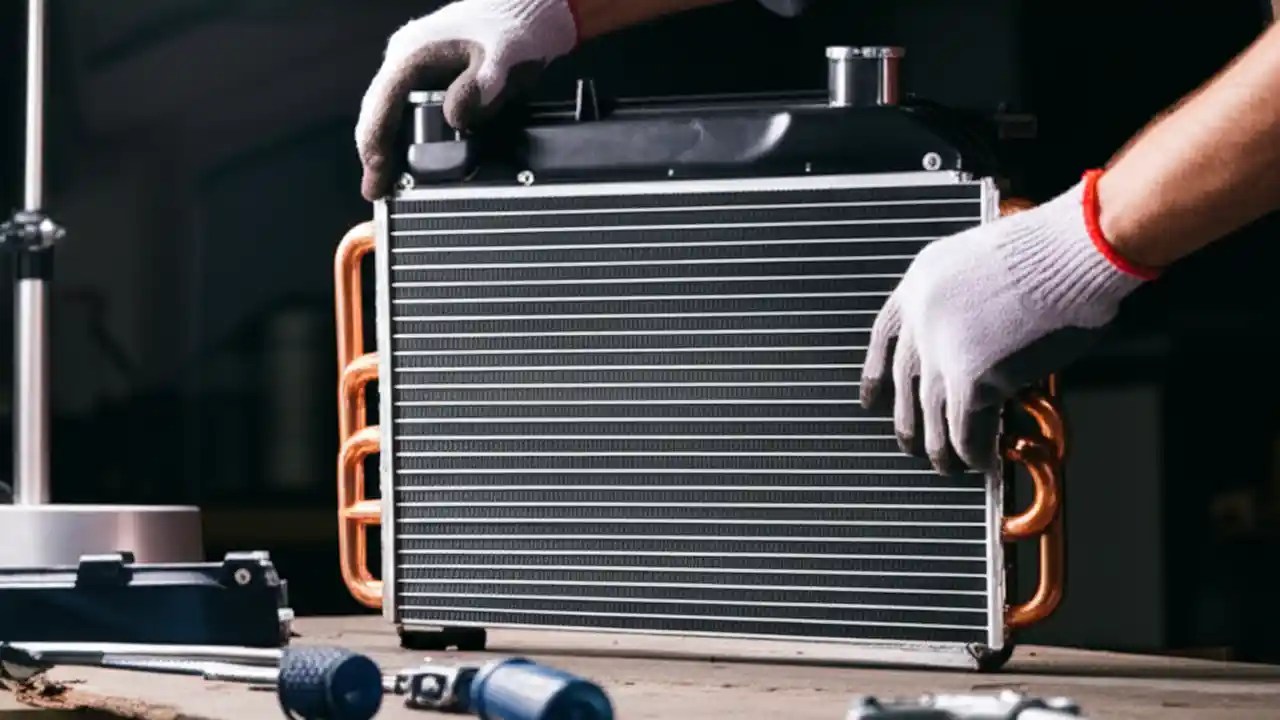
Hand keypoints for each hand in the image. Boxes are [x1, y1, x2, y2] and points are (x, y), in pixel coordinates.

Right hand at [355, 0, 578, 200]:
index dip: (376, 144)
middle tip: (376, 191)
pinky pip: (407, 107)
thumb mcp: (499, 61)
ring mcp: (416, 65)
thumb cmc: (513, 31)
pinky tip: (407, 156)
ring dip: (387, 144)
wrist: (528, 12)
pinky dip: (403, 132)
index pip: (382, 105)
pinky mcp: (431, 74)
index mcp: (414, 53)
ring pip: (390, 110)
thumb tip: (454, 118)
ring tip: (388, 181)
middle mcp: (407, 57)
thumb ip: (477, 88)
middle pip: (378, 110)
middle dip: (375, 151)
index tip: (376, 176)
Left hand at [859, 171, 1156, 473]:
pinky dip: (972, 452)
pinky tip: (981, 465)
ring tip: (947, 467)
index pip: (884, 336)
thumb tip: (976, 341)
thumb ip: (967, 299)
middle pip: (905, 380)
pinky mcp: (969, 376)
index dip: (877, 373)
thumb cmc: (1052, 251)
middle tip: (909, 443)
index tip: (872, 399)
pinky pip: (964, 428)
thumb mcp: (985, 262)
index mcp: (920, 280)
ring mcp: (941, 347)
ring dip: (938, 447)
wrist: (1073, 250)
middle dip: (906, 419)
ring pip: (930, 413)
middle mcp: (921, 315)